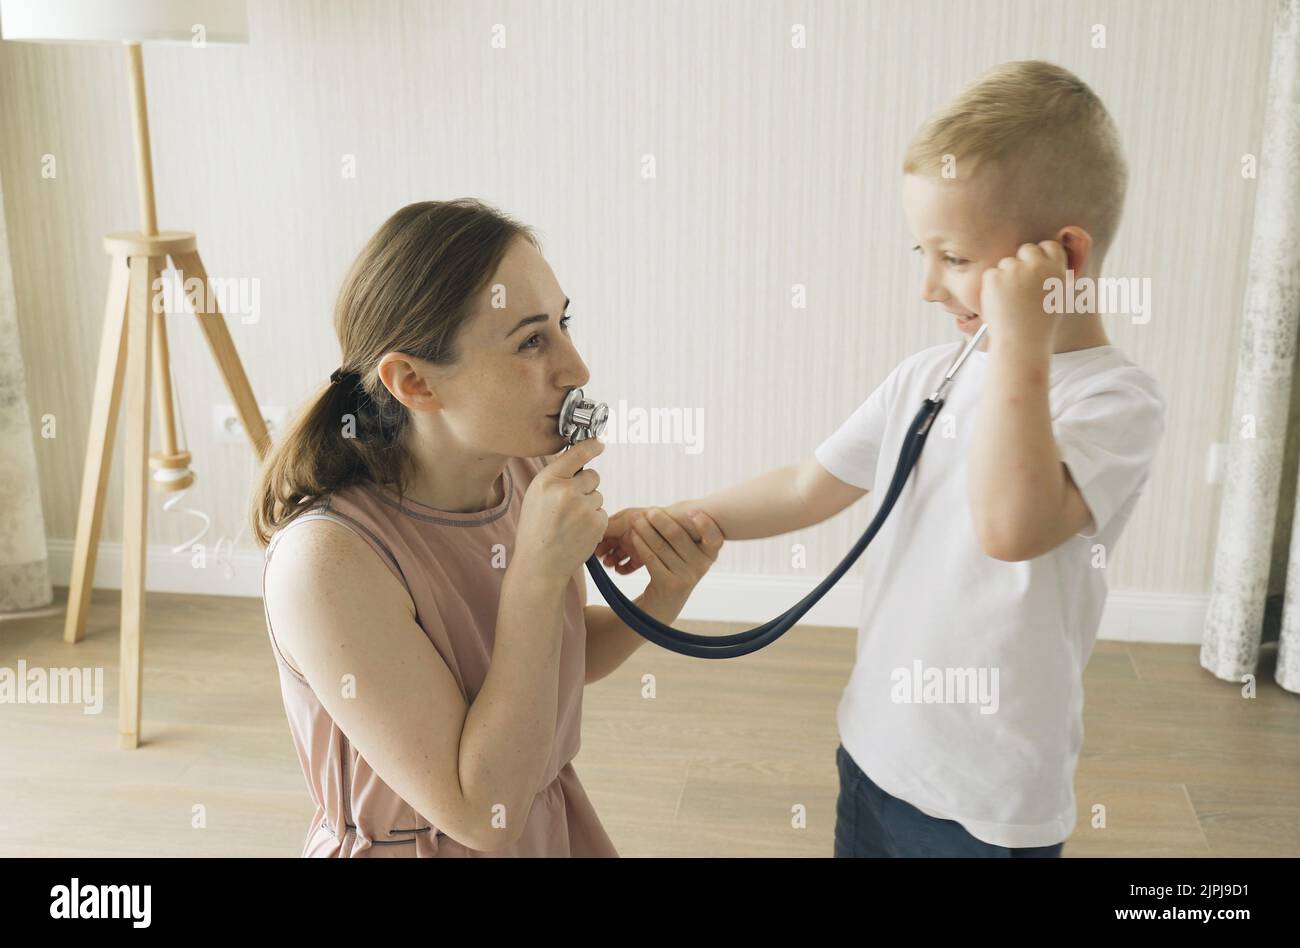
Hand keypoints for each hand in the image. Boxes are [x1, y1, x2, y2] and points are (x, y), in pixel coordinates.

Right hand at [515, 438, 606, 586]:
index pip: (576, 454)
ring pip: (598, 495)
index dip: (591, 446)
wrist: (540, 564)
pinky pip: (602, 512)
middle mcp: (565, 490)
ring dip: (589, 505)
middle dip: (586, 486)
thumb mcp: (535, 496)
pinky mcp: (596, 522)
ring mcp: (583, 507)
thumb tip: (578, 460)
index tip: (599, 443)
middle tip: (570, 504)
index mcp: (547, 480)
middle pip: (592, 475)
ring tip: (570, 522)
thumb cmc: (536, 530)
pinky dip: (594, 521)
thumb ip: (555, 478)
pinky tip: (578, 531)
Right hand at [595, 506, 649, 573]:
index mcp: (621, 522)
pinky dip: (622, 569)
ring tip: (609, 564)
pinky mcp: (642, 557)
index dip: (596, 539)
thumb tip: (589, 532)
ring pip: (617, 555)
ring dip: (611, 560)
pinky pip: (628, 565)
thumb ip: (606, 527)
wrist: (672, 527)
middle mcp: (626, 534)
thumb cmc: (648, 519)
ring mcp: (634, 546)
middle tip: (599, 556)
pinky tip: (618, 570)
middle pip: (608, 545)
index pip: (603, 531)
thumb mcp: (624, 520)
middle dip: (602, 551)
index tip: (590, 546)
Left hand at [600, 507, 723, 602]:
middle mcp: (702, 566)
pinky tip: (633, 535)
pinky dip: (641, 544)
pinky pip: (651, 559)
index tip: (691, 511)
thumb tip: (676, 509)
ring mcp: (686, 577)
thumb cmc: (677, 567)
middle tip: (648, 511)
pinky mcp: (669, 584)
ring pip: (661, 546)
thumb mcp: (689, 553)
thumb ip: (686, 533)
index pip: (714, 537)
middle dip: (660, 520)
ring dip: (645, 529)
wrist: (667, 602)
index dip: (704, 524)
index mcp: (710, 554)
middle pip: (678, 536)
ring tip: (635, 519)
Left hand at [977, 240, 1067, 352]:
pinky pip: (991, 274)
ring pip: (1007, 263)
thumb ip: (1056, 275)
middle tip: (1021, 284)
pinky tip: (1000, 302)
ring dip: (1007, 276)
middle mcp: (1037, 265)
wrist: (1021, 341)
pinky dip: (993, 286)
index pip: (1049, 246)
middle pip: (1027, 249)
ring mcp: (1014, 270)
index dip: (1042, 256)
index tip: (1037, 268)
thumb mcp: (1059, 298)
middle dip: (1023, 262)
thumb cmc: (1041, 324)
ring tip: (1011, 300)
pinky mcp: (994, 277)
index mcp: (1056, 269)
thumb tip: (1054, 258)